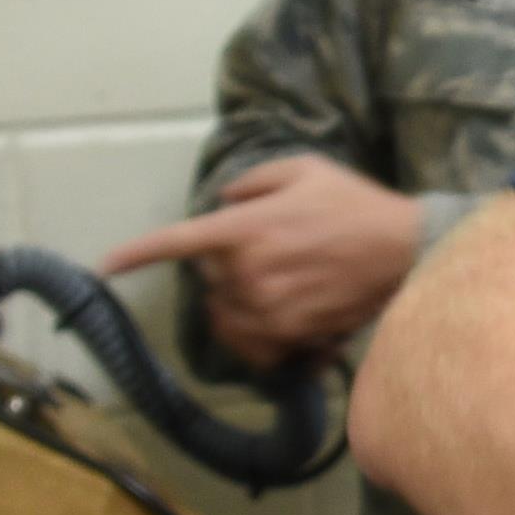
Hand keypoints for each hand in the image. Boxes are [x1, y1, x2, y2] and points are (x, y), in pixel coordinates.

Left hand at [102, 156, 423, 368]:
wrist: (407, 250)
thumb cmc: (357, 205)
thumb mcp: (305, 169)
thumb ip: (253, 181)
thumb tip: (224, 202)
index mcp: (245, 228)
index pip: (177, 243)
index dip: (137, 254)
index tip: (106, 267)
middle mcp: (248, 272)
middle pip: (208, 280)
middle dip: (225, 268)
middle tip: (269, 252)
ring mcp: (268, 308)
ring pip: (226, 314)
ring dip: (238, 303)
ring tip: (272, 289)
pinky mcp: (291, 336)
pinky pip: (252, 344)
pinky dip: (255, 336)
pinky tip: (274, 323)